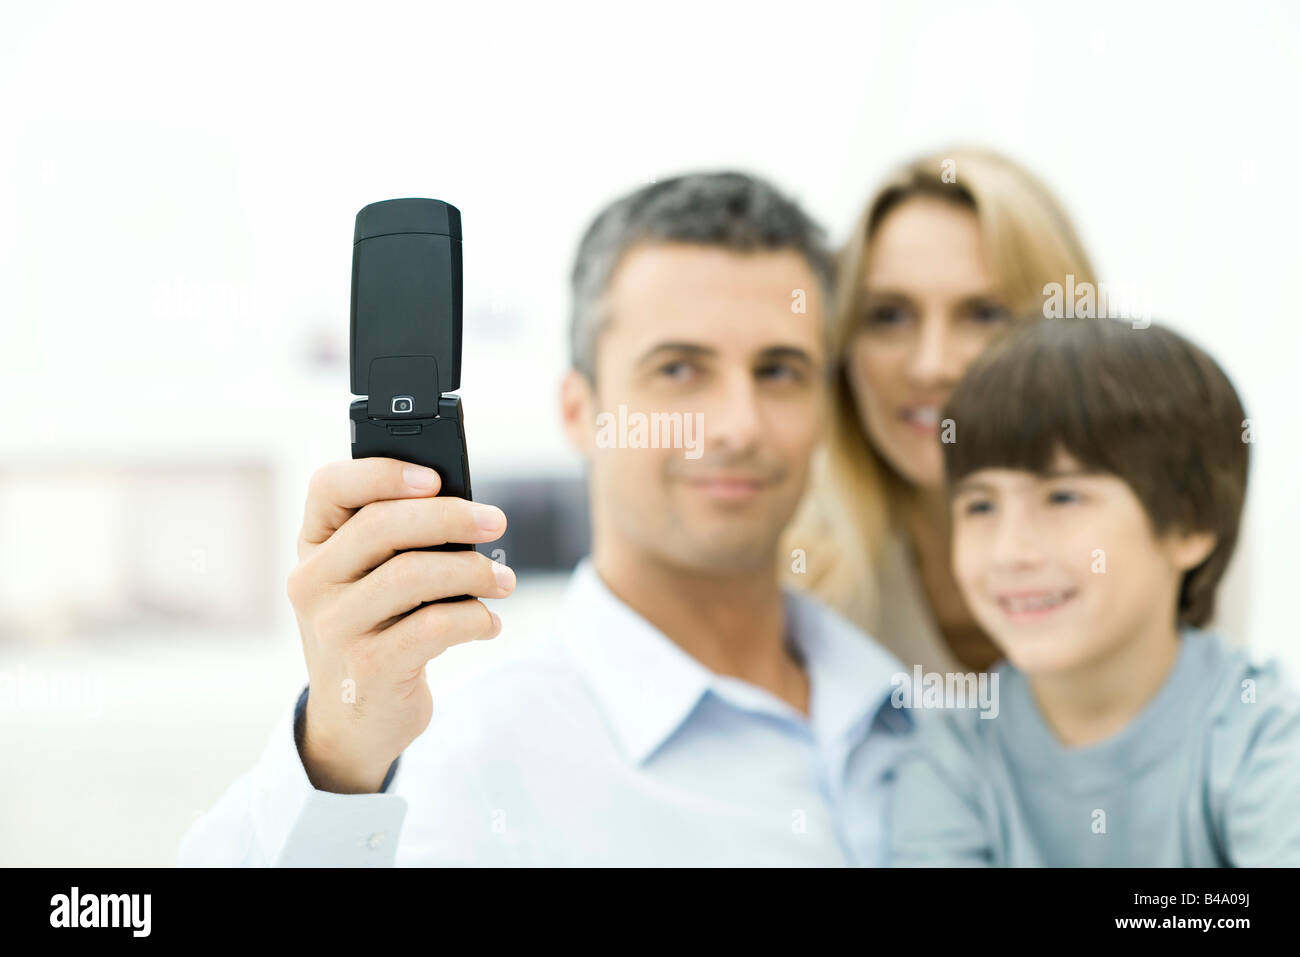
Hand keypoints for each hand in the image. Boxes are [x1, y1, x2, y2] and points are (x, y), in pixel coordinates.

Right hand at [285, 457, 513, 792]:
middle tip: (495, 522)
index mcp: (313, 546)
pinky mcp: (368, 668)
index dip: (382, 472)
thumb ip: (400, 540)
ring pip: (411, 575)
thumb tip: (467, 511)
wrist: (355, 719)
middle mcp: (312, 583)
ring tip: (504, 580)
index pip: (329, 487)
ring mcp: (334, 628)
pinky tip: (489, 623)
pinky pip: (433, 626)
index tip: (435, 476)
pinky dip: (474, 618)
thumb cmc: (377, 628)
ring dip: (472, 571)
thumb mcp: (370, 579)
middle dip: (450, 517)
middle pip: (381, 526)